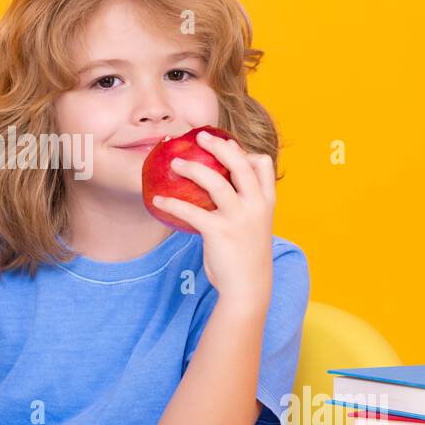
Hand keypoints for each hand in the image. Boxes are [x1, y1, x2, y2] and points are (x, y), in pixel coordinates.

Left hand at [150, 129, 274, 301]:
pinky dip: (172, 203)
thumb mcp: (254, 225)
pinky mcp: (220, 232)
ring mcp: (239, 218)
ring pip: (216, 181)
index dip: (245, 151)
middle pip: (239, 164)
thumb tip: (216, 186)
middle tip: (199, 136)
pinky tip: (158, 200)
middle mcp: (256, 206)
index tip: (229, 144)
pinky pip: (192, 211)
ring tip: (175, 163)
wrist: (248, 287)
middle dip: (219, 146)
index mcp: (266, 202)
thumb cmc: (246, 255)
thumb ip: (244, 205)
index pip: (263, 165)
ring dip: (192, 168)